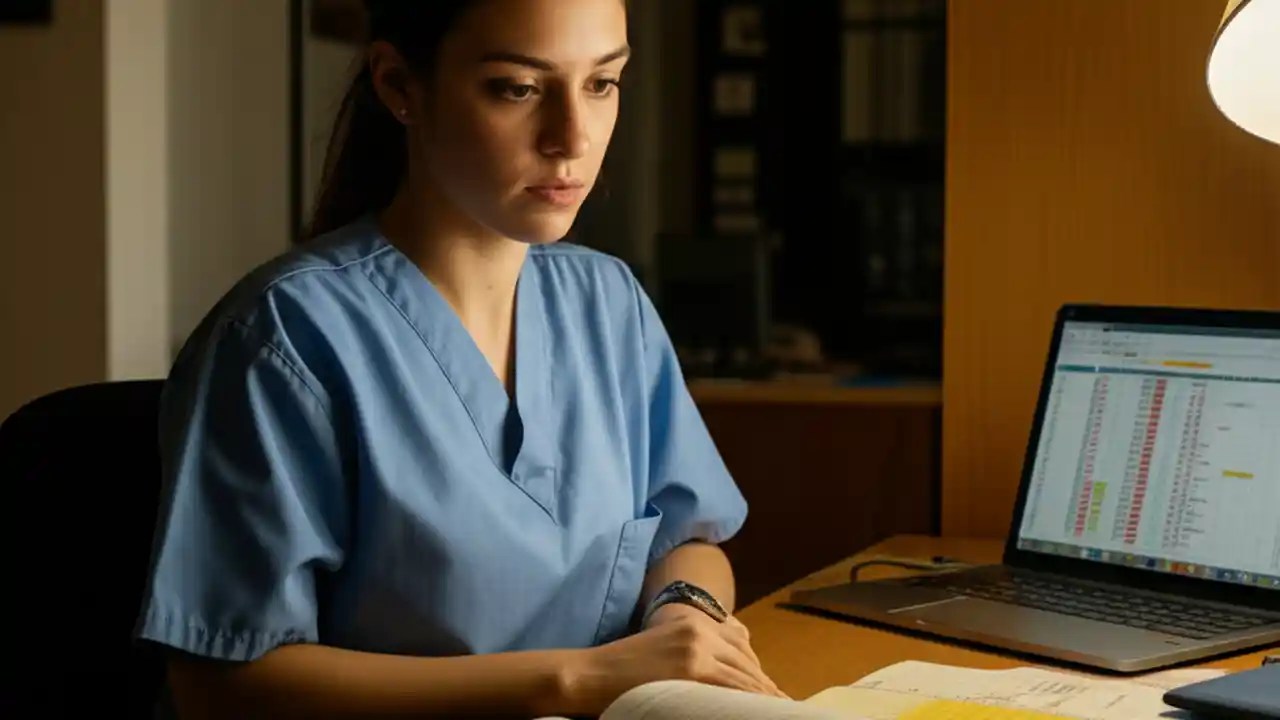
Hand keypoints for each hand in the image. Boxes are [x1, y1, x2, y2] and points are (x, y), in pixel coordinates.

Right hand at [562, 605, 787, 715]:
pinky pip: (731, 688)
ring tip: (779, 712)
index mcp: (693, 621)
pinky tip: (761, 711)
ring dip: (762, 697)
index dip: (758, 672)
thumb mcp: (664, 644)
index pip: (740, 645)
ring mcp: (697, 649)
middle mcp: (700, 629)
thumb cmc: (623, 668)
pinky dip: (749, 701)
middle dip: (764, 686)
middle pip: (745, 661)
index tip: (772, 691)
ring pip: (742, 676)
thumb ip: (696, 648)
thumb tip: (730, 670)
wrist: (591, 675)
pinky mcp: (692, 669)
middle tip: (783, 706)